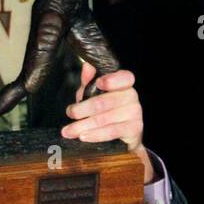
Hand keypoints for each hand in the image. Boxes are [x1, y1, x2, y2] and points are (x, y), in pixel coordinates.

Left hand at [63, 64, 154, 181]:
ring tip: (69, 130)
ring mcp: (135, 113)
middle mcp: (132, 97)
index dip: (112, 80)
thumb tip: (86, 66)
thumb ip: (89, 81)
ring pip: (105, 118)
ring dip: (83, 125)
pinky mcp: (134, 129)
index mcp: (124, 85)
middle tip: (70, 113)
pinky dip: (95, 135)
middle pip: (106, 101)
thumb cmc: (107, 112)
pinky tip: (83, 136)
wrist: (123, 137)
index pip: (124, 78)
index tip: (98, 83)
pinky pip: (112, 131)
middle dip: (83, 108)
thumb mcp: (95, 95)